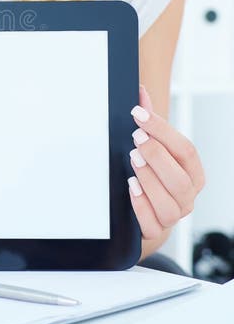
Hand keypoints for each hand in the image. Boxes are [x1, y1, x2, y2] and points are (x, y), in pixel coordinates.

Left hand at [128, 84, 205, 243]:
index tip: (138, 114)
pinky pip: (153, 224)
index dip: (162, 130)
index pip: (186, 150)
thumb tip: (140, 91)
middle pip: (180, 179)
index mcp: (192, 173)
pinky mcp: (155, 231)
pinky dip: (141, 206)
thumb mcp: (151, 149)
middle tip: (135, 137)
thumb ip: (148, 122)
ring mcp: (173, 216)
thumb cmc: (151, 176)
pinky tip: (131, 187)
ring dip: (150, 179)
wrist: (142, 216)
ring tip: (133, 160)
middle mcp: (187, 196)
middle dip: (157, 155)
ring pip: (169, 203)